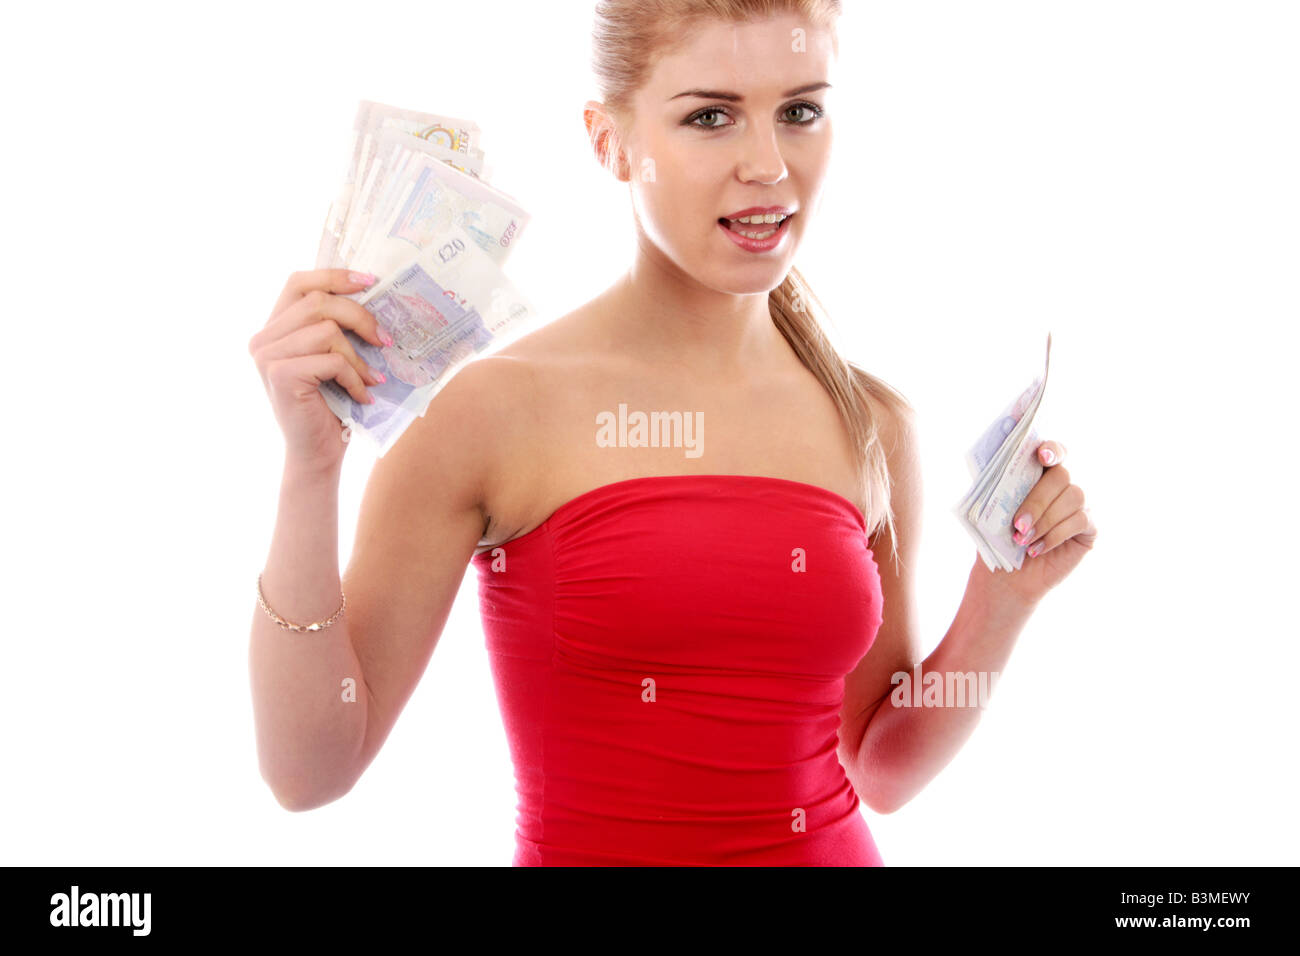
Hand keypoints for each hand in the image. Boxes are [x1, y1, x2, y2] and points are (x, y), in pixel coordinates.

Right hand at [248, 269, 392, 469]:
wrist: (318, 454)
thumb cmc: (331, 406)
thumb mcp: (334, 358)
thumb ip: (337, 327)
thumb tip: (373, 291)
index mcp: (274, 328)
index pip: (299, 282)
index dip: (334, 276)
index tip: (369, 281)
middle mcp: (263, 339)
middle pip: (318, 301)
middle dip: (359, 317)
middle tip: (384, 340)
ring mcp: (267, 356)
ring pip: (327, 330)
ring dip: (358, 357)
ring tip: (372, 379)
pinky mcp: (280, 375)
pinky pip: (331, 360)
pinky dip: (354, 378)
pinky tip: (361, 396)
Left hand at [990, 439, 1097, 605]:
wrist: (1006, 578)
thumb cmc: (998, 540)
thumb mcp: (992, 511)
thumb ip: (999, 487)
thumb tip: (994, 466)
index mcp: (1040, 475)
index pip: (1054, 451)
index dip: (1052, 450)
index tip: (1042, 457)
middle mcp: (1064, 486)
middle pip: (1061, 476)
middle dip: (1037, 500)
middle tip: (1017, 524)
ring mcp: (1080, 505)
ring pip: (1072, 498)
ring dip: (1044, 520)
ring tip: (1022, 540)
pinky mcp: (1089, 528)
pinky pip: (1080, 521)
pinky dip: (1055, 535)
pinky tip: (1036, 549)